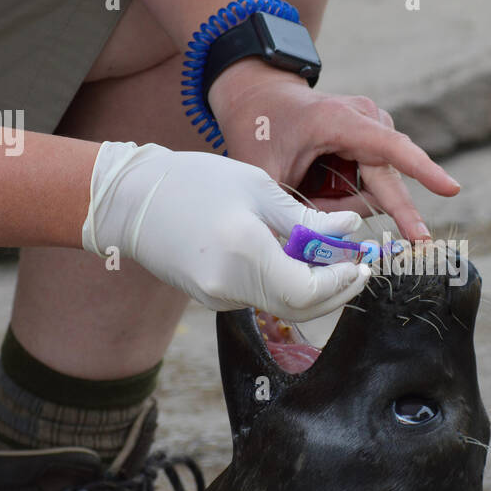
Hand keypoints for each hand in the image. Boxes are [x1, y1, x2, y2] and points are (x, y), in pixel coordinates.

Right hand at [81, 141, 369, 320]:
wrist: (129, 201)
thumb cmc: (193, 181)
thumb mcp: (257, 187)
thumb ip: (306, 217)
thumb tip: (351, 229)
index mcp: (243, 252)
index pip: (308, 291)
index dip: (341, 282)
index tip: (361, 263)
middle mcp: (229, 285)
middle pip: (300, 309)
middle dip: (336, 291)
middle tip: (359, 267)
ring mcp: (218, 298)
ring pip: (282, 306)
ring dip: (314, 288)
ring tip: (332, 257)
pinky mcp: (212, 299)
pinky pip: (261, 298)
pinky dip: (287, 284)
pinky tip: (297, 260)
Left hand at [206, 59, 458, 239]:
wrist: (260, 95)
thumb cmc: (259, 128)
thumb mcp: (262, 173)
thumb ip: (290, 209)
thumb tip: (323, 246)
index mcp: (339, 121)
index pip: (390, 148)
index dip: (422, 170)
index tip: (450, 189)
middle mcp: (366, 119)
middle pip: (391, 177)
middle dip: (399, 211)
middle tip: (419, 242)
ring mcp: (374, 126)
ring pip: (379, 185)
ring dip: (349, 202)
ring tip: (308, 191)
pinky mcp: (374, 139)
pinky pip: (372, 180)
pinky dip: (350, 193)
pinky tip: (319, 184)